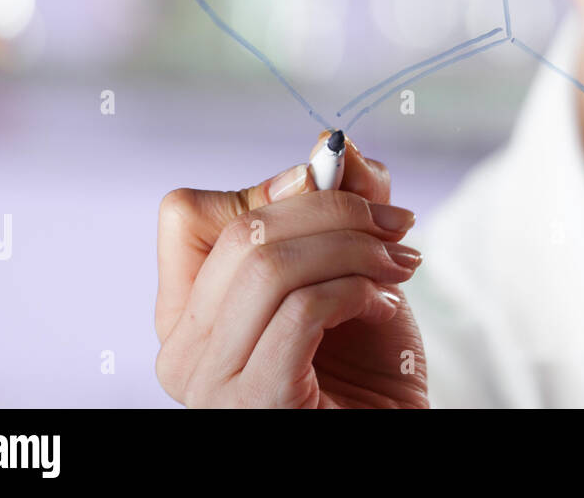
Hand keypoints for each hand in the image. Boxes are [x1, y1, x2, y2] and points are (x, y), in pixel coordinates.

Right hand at [154, 131, 427, 406]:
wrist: (393, 437)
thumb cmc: (368, 366)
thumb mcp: (353, 268)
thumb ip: (339, 205)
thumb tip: (335, 145)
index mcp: (187, 311)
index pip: (187, 214)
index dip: (269, 188)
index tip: (341, 189)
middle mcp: (183, 350)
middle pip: (241, 232)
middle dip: (336, 210)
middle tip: (396, 225)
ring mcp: (212, 382)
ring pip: (270, 266)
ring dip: (355, 249)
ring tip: (399, 266)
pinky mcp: (256, 402)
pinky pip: (301, 311)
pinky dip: (356, 292)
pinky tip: (385, 307)